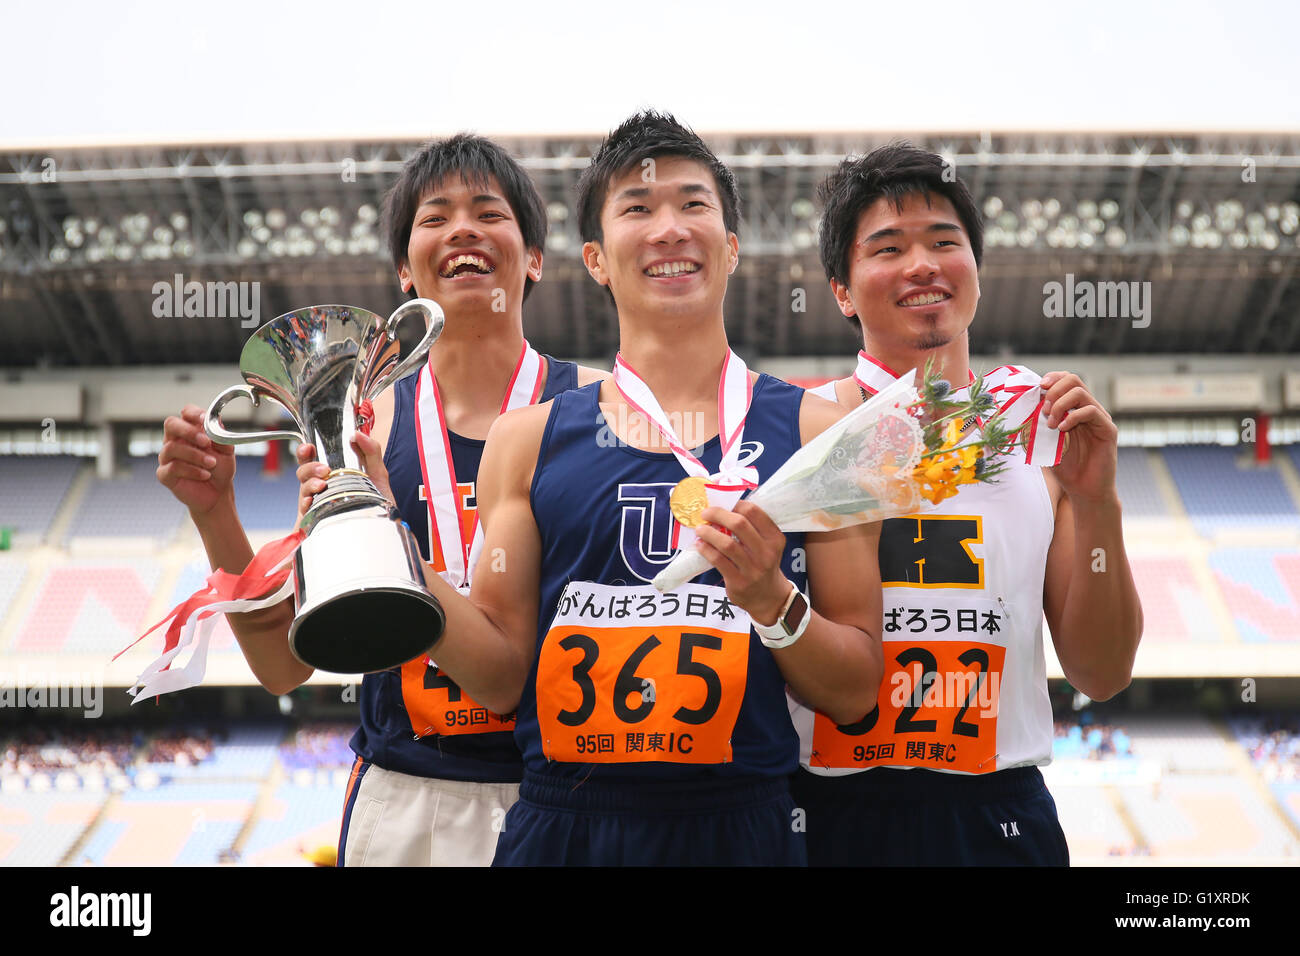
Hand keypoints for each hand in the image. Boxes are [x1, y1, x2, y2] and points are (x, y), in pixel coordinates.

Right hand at [158, 405, 235, 518]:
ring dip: (195, 455)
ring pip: (172, 447)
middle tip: (206, 442)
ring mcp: (168, 457)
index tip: (205, 420)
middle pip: (171, 424)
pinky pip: (173, 467)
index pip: (186, 413)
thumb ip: (221, 436)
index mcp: (191, 431)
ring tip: (211, 463)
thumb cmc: (220, 469)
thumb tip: (217, 420)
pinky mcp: (165, 474)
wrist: (218, 493)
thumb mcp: (226, 451)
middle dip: (188, 431)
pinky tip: (205, 475)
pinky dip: (192, 470)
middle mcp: (175, 440)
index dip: (194, 413)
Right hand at [295, 432, 393, 526]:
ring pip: (303, 489)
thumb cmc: (374, 504)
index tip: (308, 447)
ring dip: (310, 484)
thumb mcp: (377, 475)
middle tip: (324, 470)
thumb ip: (371, 452)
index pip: (312, 459)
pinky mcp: (316, 520)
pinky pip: (306, 510)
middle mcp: (322, 488)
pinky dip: (307, 503)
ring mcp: (318, 504)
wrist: (380, 533)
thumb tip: (359, 434)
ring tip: (322, 485)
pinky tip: (312, 501)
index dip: (305, 451)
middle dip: (309, 467)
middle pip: (303, 472)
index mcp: (332, 476)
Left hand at [693, 499, 790, 625]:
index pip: (754, 512)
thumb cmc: (763, 565)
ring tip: (700, 529)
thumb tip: (723, 508)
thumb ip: (752, 529)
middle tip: (706, 513)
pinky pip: (718, 561)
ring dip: (709, 533)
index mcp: (774, 538)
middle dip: (718, 514)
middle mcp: (766, 553)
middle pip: (740, 524)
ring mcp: (753, 569)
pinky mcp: (739, 581)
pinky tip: (700, 545)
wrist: (769, 598)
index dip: (735, 504)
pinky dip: (706, 549)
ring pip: (727, 543)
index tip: (723, 504)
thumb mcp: (767, 546)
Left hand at [1040, 371, 1118, 503]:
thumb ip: (1036, 426)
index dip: (1051, 379)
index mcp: (1075, 409)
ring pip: (1081, 393)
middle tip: (1043, 410)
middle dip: (1053, 390)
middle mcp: (1089, 409)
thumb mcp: (1043, 443)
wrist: (1084, 490)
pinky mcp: (1108, 430)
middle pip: (1073, 380)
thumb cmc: (1065, 468)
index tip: (1037, 388)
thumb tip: (1022, 407)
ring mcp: (1100, 418)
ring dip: (1060, 404)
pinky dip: (1072, 417)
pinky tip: (1062, 430)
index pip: (1066, 380)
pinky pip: (1091, 411)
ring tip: (1050, 424)